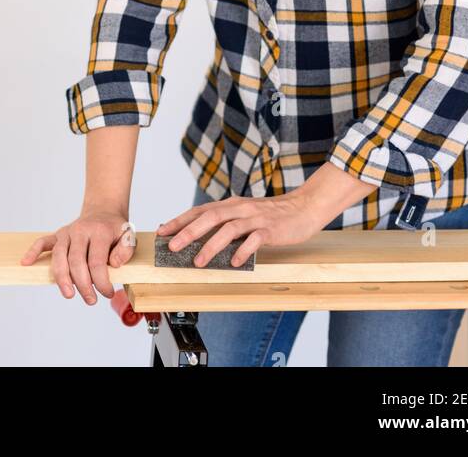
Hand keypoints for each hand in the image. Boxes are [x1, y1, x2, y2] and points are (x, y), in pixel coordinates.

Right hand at [19, 209, 134, 303]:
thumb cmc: (115, 229)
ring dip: (62, 278)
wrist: (103, 211)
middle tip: (91, 300)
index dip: (102, 282)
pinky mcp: (57, 234)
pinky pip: (43, 242)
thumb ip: (126, 250)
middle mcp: (80, 230)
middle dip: (83, 285)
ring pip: (59, 256)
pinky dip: (33, 252)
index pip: (97, 261)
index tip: (107, 293)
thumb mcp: (129, 236)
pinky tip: (26, 263)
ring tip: (69, 295)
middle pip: (76, 261)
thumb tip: (114, 265)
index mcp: (99, 231)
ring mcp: (67, 232)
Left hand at [157, 191, 321, 267]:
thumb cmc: (273, 214)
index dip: (180, 220)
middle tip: (172, 247)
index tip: (162, 232)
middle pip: (209, 217)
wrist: (305, 206)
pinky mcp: (271, 229)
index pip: (200, 210)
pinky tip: (235, 262)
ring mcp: (255, 218)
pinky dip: (243, 250)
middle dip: (188, 232)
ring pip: (228, 229)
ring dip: (211, 245)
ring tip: (198, 261)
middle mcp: (240, 208)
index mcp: (231, 205)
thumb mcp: (245, 214)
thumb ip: (226, 222)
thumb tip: (201, 237)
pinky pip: (255, 239)